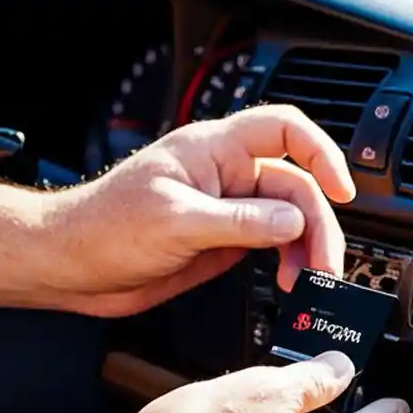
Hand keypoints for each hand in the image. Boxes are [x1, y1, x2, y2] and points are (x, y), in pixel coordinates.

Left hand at [45, 104, 353, 317]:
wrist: (71, 265)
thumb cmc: (103, 228)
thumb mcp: (176, 222)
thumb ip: (240, 222)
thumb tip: (294, 222)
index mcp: (214, 150)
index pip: (284, 130)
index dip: (321, 153)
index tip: (342, 189)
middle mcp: (227, 174)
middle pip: (297, 186)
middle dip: (318, 225)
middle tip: (324, 265)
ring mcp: (230, 208)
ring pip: (291, 219)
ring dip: (308, 249)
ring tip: (309, 280)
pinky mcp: (227, 240)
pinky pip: (275, 245)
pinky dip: (290, 263)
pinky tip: (291, 282)